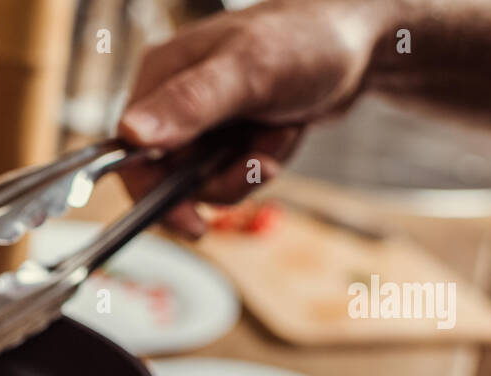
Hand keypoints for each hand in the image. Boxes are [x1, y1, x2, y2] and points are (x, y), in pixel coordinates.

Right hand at [117, 0, 390, 235]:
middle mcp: (171, 100)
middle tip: (259, 163)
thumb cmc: (305, 40)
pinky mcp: (226, 133)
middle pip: (171, 176)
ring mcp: (200, 119)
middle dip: (222, 178)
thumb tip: (131, 134)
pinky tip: (282, 132)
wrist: (360, 42)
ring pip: (205, 180)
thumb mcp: (248, 72)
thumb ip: (190, 103)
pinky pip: (231, 172)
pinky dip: (262, 162)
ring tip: (279, 132)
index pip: (130, 155)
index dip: (155, 194)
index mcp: (159, 78)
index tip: (191, 220)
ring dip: (248, 169)